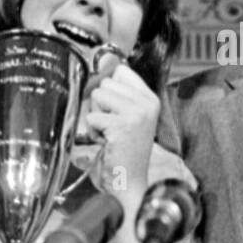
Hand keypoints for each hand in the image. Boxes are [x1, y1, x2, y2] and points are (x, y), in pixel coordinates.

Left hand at [82, 63, 158, 205]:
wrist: (129, 183)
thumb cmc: (124, 153)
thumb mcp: (125, 116)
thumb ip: (116, 91)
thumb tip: (104, 59)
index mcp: (150, 98)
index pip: (120, 71)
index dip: (109, 89)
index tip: (113, 109)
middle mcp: (147, 103)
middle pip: (105, 83)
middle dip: (101, 105)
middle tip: (112, 126)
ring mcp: (137, 113)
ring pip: (98, 96)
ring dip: (96, 118)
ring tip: (109, 134)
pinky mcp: (123, 125)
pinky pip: (93, 117)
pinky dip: (93, 132)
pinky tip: (107, 143)